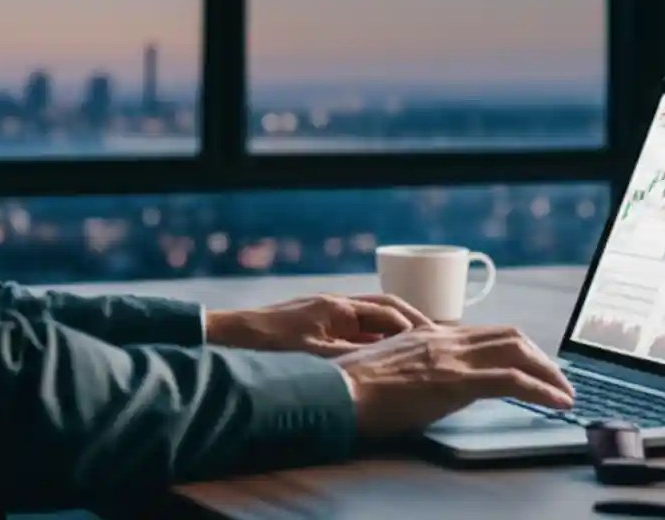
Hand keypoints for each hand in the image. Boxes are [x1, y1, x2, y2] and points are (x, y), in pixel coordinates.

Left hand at [205, 293, 434, 355]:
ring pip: (368, 316)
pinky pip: (352, 325)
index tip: (434, 341)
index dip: (415, 326)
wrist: (230, 335)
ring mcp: (323, 311)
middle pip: (384, 308)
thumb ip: (356, 357)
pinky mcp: (312, 321)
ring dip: (390, 329)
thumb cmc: (271, 345)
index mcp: (339, 308)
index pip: (390, 312)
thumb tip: (391, 360)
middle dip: (409, 322)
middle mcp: (335, 304)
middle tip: (432, 339)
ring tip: (410, 348)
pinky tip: (375, 354)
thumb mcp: (319, 357)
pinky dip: (370, 335)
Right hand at [333, 325, 575, 438]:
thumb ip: (413, 365)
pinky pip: (512, 381)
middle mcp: (444, 338)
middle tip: (554, 378)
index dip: (513, 348)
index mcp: (428, 334)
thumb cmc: (350, 389)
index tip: (528, 364)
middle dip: (538, 356)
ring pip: (517, 351)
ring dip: (547, 371)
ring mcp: (452, 358)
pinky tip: (557, 402)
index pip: (484, 333)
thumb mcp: (387, 367)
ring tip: (562, 391)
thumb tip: (427, 379)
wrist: (335, 393)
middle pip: (508, 336)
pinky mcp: (456, 382)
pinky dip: (542, 389)